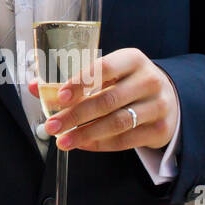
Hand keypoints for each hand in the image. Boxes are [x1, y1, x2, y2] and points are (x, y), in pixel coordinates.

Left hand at [27, 47, 179, 151]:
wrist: (168, 97)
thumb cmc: (126, 82)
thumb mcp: (107, 73)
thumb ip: (73, 80)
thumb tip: (36, 87)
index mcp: (133, 59)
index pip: (105, 68)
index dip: (80, 82)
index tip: (59, 96)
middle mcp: (149, 81)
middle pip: (108, 100)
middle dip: (75, 115)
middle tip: (52, 125)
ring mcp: (158, 106)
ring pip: (118, 122)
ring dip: (86, 134)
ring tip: (63, 140)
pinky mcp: (160, 129)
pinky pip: (126, 140)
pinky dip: (101, 144)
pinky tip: (83, 144)